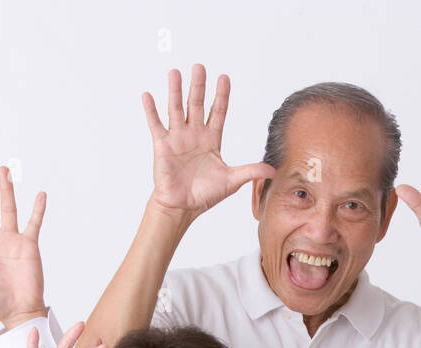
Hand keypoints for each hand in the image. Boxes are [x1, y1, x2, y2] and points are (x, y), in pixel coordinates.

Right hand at [143, 64, 274, 220]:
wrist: (183, 207)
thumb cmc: (205, 195)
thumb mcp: (232, 181)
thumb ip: (251, 171)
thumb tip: (273, 169)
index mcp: (211, 140)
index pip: (218, 112)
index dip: (221, 96)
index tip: (224, 78)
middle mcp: (194, 134)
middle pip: (197, 104)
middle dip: (199, 86)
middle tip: (200, 67)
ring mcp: (178, 138)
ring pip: (176, 109)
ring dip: (175, 91)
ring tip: (175, 73)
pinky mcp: (163, 145)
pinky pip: (156, 124)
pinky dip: (151, 110)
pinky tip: (148, 95)